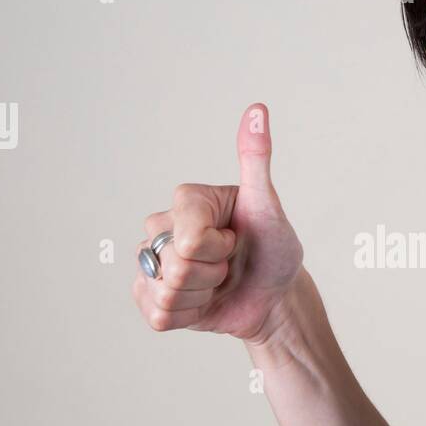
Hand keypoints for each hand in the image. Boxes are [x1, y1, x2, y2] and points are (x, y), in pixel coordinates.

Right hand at [132, 102, 303, 344]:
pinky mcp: (151, 298)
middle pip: (175, 266)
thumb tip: (257, 109)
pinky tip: (203, 303)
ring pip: (166, 293)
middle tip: (229, 264)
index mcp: (186, 201)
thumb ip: (256, 158)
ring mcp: (153, 263)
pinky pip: (157, 315)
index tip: (236, 238)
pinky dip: (189, 316)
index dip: (218, 247)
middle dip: (212, 274)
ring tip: (217, 283)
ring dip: (202, 297)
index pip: (187, 236)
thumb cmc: (274, 249)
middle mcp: (162, 228)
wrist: (274, 297)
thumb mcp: (268, 205)